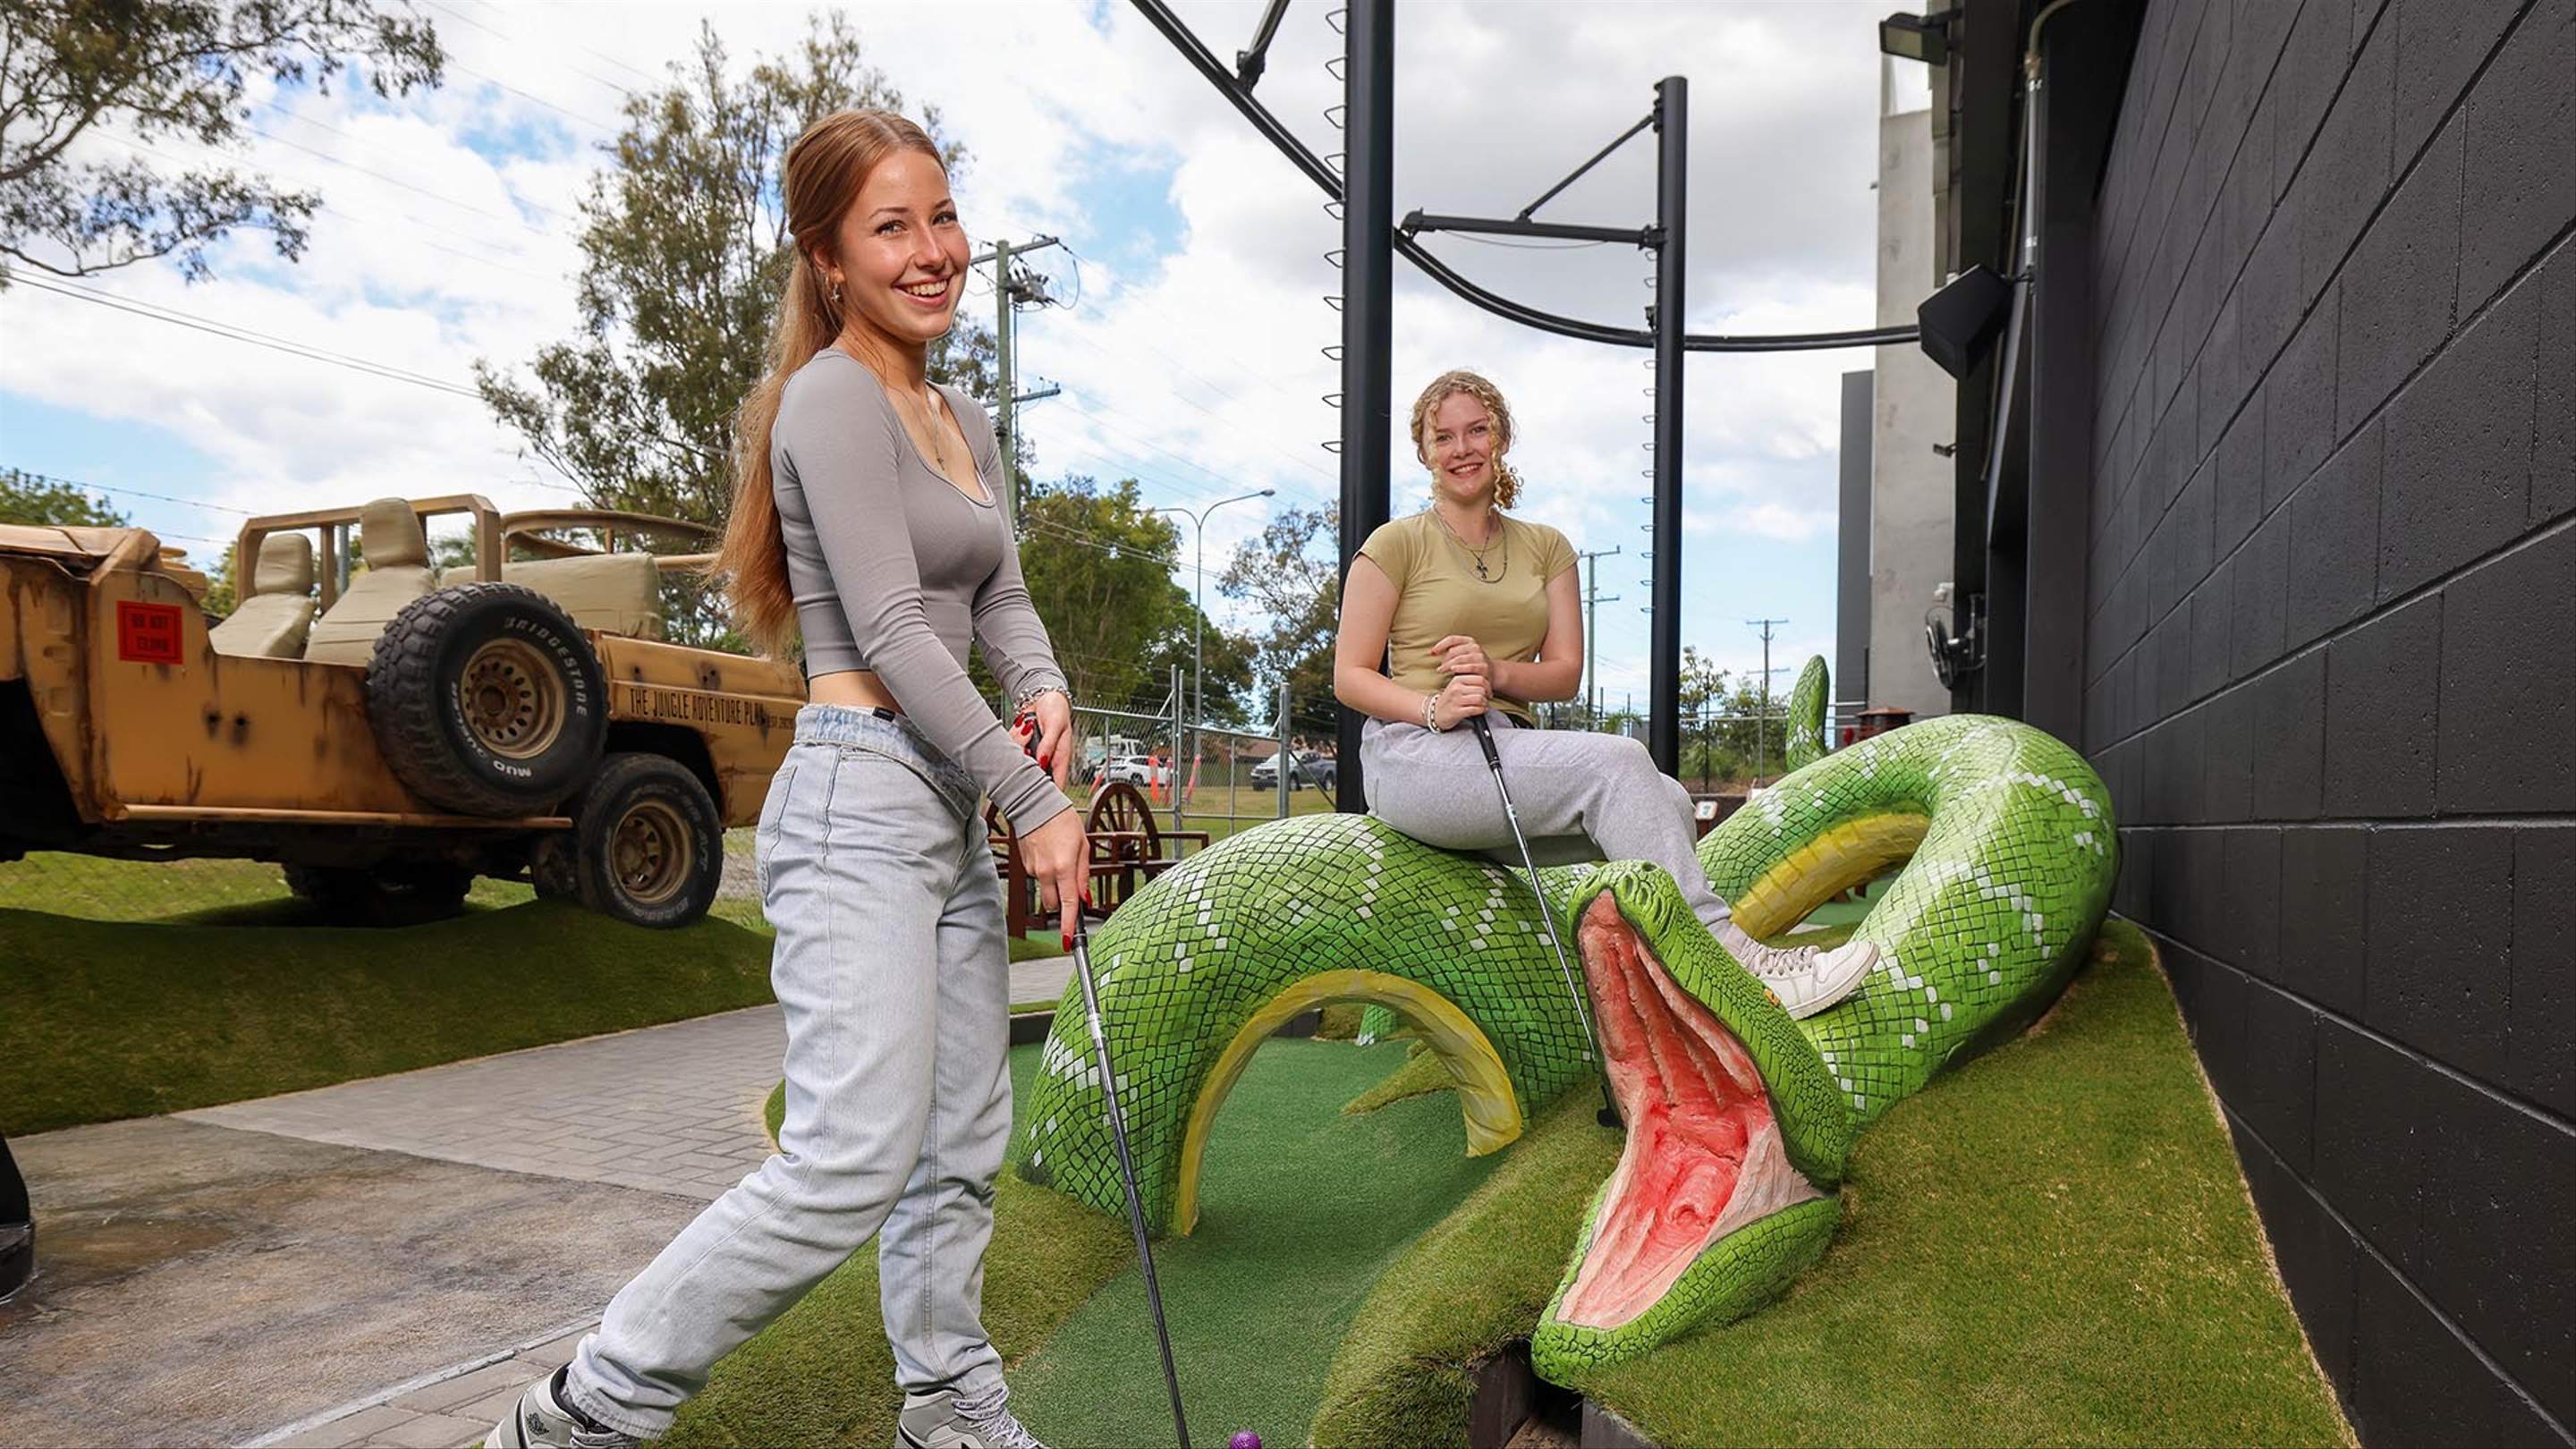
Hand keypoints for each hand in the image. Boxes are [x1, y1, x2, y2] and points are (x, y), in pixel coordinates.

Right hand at [1018, 808, 1089, 947]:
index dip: (1067, 925)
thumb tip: (1084, 897)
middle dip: (1061, 902)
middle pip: (1053, 903)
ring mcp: (1032, 869)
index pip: (1067, 904)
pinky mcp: (1024, 865)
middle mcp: (1046, 872)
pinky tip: (1048, 853)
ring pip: (1045, 889)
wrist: (1034, 804)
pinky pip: (1037, 877)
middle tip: (1069, 884)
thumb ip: (1083, 874)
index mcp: (1064, 867)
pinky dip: (1044, 872)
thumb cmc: (1062, 820)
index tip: (1068, 940)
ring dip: (1053, 884)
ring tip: (1059, 859)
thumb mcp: (1082, 845)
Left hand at [1023, 689, 1073, 791]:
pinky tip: (1022, 726)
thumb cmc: (1056, 710)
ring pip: (1019, 763)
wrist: (1043, 697)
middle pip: (1033, 777)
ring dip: (1019, 745)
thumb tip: (1043, 762)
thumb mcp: (1056, 725)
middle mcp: (1046, 760)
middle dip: (1025, 765)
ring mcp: (1033, 755)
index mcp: (1060, 758)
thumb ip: (1050, 744)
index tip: (1036, 792)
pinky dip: (1014, 738)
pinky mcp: (1023, 748)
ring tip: (1029, 727)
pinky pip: (1012, 749)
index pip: (1057, 784)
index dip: (1048, 793)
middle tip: (1027, 746)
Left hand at [1431, 634, 1493, 686]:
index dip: (1441, 645)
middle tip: (1438, 668)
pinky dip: (1460, 668)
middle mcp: (1475, 647)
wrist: (1492, 674)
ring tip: (1441, 670)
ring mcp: (1480, 656)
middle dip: (1444, 659)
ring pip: (1460, 658)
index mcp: (1469, 641)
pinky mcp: (1483, 666)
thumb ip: (1451, 652)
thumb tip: (1433, 652)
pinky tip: (1452, 671)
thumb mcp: (1463, 655)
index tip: (1432, 653)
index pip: (1452, 639)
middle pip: (1454, 650)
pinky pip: (1469, 666)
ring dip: (1448, 665)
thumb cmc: (1472, 665)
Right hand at [1434, 673, 1488, 729]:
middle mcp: (1456, 688)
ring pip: (1480, 699)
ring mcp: (1456, 700)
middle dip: (1487, 695)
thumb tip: (1488, 683)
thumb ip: (1470, 682)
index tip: (1488, 691)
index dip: (1488, 686)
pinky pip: (1475, 709)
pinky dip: (1481, 710)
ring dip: (1485, 703)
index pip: (1480, 679)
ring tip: (1483, 705)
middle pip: (1481, 689)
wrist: (1435, 712)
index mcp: (1457, 679)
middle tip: (1486, 699)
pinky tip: (1480, 710)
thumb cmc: (1450, 699)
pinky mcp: (1456, 712)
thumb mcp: (1457, 686)